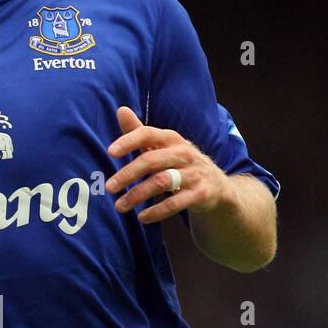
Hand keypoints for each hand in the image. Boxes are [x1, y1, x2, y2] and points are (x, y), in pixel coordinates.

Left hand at [105, 106, 231, 223]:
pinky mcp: (200, 193)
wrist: (218, 187)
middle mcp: (183, 153)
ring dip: (137, 195)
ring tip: (119, 206)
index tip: (111, 152)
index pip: (148, 134)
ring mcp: (194, 173)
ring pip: (161, 182)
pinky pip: (175, 203)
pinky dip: (157, 211)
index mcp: (171, 139)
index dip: (129, 141)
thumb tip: (120, 110)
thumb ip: (139, 132)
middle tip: (109, 187)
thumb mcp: (162, 147)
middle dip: (128, 174)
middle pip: (151, 161)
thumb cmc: (180, 163)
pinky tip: (141, 217)